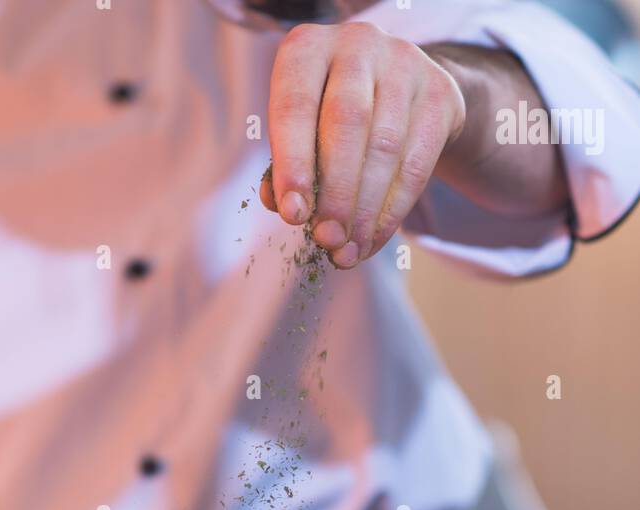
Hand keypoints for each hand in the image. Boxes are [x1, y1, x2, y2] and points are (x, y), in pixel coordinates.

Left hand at [261, 22, 465, 266]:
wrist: (400, 90)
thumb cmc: (331, 117)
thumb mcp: (301, 130)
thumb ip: (285, 164)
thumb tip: (282, 206)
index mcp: (308, 49)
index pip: (295, 106)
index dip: (292, 165)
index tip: (293, 216)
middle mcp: (357, 45)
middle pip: (346, 123)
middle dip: (335, 192)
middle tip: (326, 240)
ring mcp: (404, 64)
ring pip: (384, 147)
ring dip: (365, 210)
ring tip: (348, 251)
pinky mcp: (439, 95)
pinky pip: (416, 163)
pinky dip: (392, 211)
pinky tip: (373, 240)